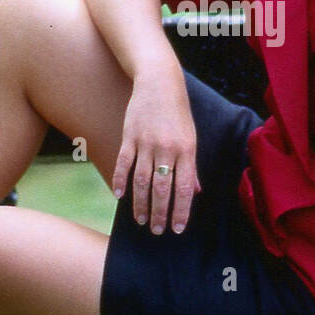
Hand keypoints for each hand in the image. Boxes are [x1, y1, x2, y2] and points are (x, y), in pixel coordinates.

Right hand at [110, 65, 200, 234]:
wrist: (160, 82)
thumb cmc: (178, 113)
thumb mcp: (191, 138)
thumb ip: (191, 167)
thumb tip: (196, 192)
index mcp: (186, 151)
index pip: (184, 188)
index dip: (181, 211)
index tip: (177, 228)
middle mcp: (167, 149)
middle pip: (162, 188)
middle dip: (160, 213)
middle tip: (157, 231)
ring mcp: (147, 143)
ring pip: (142, 180)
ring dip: (140, 203)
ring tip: (140, 220)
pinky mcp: (130, 136)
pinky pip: (124, 163)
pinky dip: (121, 181)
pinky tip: (119, 196)